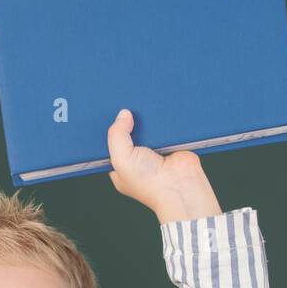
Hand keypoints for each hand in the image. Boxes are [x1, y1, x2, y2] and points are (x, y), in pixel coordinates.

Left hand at [106, 109, 221, 223]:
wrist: (181, 187)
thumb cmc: (149, 183)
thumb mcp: (121, 159)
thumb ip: (116, 135)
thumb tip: (123, 114)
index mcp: (122, 166)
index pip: (111, 144)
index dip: (109, 130)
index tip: (104, 113)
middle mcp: (138, 158)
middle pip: (129, 132)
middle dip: (126, 120)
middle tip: (122, 101)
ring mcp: (155, 150)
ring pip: (147, 126)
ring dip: (145, 116)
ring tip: (139, 100)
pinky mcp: (171, 142)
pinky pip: (164, 124)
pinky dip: (162, 117)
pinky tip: (157, 106)